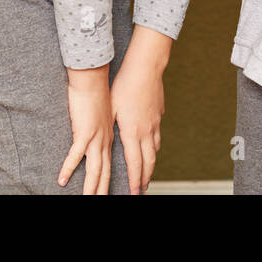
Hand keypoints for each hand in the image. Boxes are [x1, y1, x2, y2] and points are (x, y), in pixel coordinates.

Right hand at [59, 66, 113, 193]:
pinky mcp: (84, 132)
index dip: (109, 182)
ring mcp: (95, 138)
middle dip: (102, 191)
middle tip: (101, 203)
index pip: (109, 166)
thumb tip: (90, 136)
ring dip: (90, 188)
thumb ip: (96, 129)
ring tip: (87, 200)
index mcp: (108, 138)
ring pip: (94, 170)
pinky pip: (75, 155)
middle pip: (104, 173)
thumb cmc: (93, 94)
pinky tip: (62, 181)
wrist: (92, 80)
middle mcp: (104, 141)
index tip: (108, 194)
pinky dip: (69, 169)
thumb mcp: (99, 116)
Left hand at [111, 58, 164, 193]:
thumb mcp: (109, 108)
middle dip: (145, 178)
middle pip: (148, 162)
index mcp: (131, 132)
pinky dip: (154, 147)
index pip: (134, 163)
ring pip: (155, 150)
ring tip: (147, 174)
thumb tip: (103, 141)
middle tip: (142, 190)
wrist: (145, 69)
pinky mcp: (159, 115)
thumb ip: (109, 127)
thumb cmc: (123, 86)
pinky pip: (157, 137)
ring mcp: (154, 123)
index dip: (135, 180)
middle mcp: (146, 131)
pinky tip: (151, 147)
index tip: (134, 192)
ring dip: (151, 165)